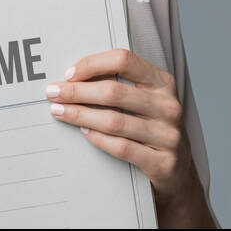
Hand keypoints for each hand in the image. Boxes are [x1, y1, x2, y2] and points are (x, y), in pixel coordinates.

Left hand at [45, 47, 216, 226]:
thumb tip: (73, 76)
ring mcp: (168, 135)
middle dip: (77, 91)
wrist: (177, 170)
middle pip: (113, 91)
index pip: (124, 60)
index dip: (92, 64)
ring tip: (60, 112)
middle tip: (53, 93)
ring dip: (80, 116)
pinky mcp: (163, 162)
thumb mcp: (146, 100)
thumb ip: (121, 84)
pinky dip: (98, 139)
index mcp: (163, 83)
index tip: (69, 74)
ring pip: (114, 120)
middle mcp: (168, 106)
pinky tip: (83, 133)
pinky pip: (122, 148)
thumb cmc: (151, 128)